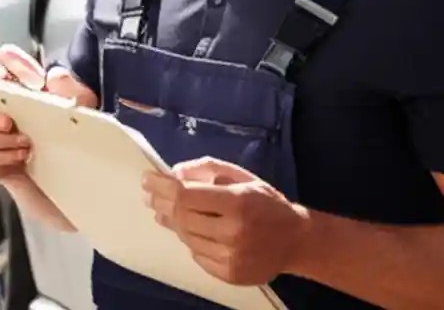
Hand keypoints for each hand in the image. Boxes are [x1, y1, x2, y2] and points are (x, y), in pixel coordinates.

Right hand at [0, 44, 98, 182]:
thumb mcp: (84, 117)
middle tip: (10, 123)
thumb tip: (53, 75)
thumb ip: (71, 93)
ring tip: (25, 147)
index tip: (15, 64)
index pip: (10, 68)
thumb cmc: (85, 150)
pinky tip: (18, 162)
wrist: (86, 191)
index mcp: (29, 95)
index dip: (10, 63)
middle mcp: (9, 114)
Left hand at [143, 156, 311, 285]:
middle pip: (182, 217)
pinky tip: (192, 231)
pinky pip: (197, 255)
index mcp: (237, 203)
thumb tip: (176, 172)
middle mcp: (233, 232)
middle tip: (149, 196)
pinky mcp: (230, 274)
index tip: (147, 179)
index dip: (162, 187)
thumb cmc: (266, 203)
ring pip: (187, 238)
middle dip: (161, 203)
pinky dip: (191, 241)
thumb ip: (209, 169)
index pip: (186, 195)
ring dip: (174, 222)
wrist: (296, 241)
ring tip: (166, 212)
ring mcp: (231, 257)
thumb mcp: (242, 177)